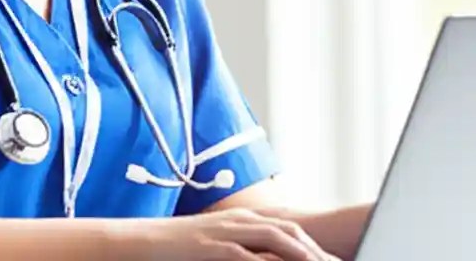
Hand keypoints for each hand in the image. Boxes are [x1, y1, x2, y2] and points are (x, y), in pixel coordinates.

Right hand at [138, 208, 341, 260]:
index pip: (289, 227)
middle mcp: (238, 220)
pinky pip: (244, 254)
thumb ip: (242, 249)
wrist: (140, 240)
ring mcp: (224, 231)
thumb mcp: (215, 243)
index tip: (335, 259)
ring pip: (273, 237)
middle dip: (316, 249)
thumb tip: (262, 257)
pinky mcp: (210, 245)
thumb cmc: (177, 247)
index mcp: (242, 218)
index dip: (315, 244)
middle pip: (289, 230)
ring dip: (300, 253)